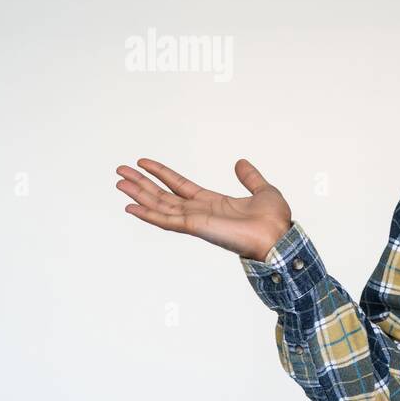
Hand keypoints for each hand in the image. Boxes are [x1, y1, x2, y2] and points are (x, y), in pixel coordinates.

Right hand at [116, 158, 293, 260]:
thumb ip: (250, 177)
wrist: (280, 238)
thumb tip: (241, 162)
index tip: (144, 163)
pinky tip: (130, 207)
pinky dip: (148, 214)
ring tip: (119, 183)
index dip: (162, 174)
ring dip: (139, 195)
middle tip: (120, 171)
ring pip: (160, 206)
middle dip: (142, 183)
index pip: (180, 185)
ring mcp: (196, 221)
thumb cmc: (275, 221)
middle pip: (163, 195)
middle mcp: (200, 212)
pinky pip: (167, 220)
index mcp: (213, 203)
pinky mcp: (196, 228)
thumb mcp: (263, 190)